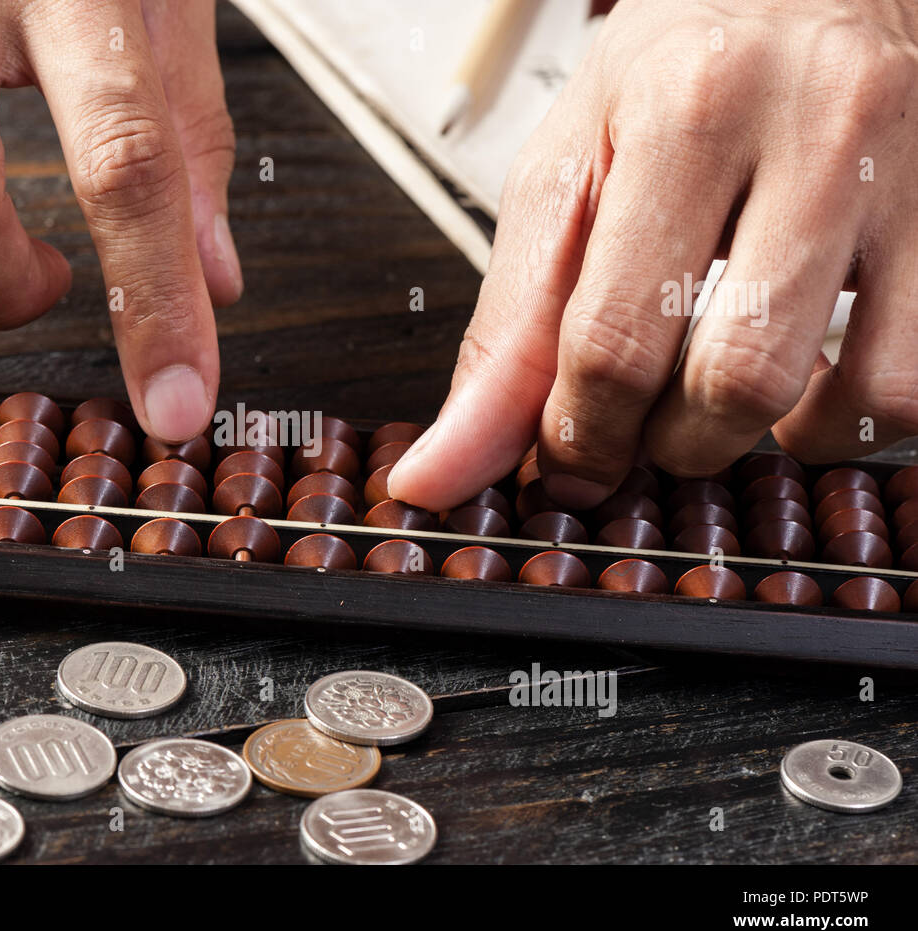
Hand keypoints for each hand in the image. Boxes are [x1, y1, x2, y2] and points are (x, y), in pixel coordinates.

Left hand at [389, 0, 917, 510]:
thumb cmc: (678, 75)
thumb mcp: (565, 172)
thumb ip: (507, 329)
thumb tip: (445, 467)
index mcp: (683, 112)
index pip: (614, 334)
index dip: (578, 435)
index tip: (562, 463)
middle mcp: (812, 132)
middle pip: (731, 379)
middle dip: (663, 443)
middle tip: (635, 426)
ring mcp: (904, 178)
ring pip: (847, 394)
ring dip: (758, 442)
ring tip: (711, 408)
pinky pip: (913, 386)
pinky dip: (846, 424)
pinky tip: (800, 390)